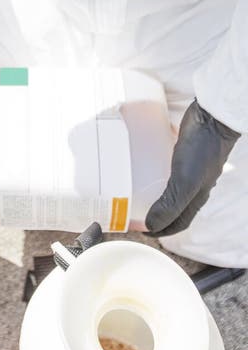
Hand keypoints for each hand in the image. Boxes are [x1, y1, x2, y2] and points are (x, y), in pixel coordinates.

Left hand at [144, 98, 239, 236]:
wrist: (213, 118)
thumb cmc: (201, 149)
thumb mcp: (185, 180)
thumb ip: (171, 203)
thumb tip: (152, 225)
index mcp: (196, 197)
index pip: (178, 222)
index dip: (160, 230)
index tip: (141, 231)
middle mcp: (194, 185)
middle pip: (174, 207)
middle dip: (156, 213)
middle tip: (135, 211)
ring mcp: (190, 168)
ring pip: (171, 187)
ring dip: (155, 193)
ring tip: (137, 190)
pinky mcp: (184, 152)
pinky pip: (168, 167)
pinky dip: (156, 171)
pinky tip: (146, 164)